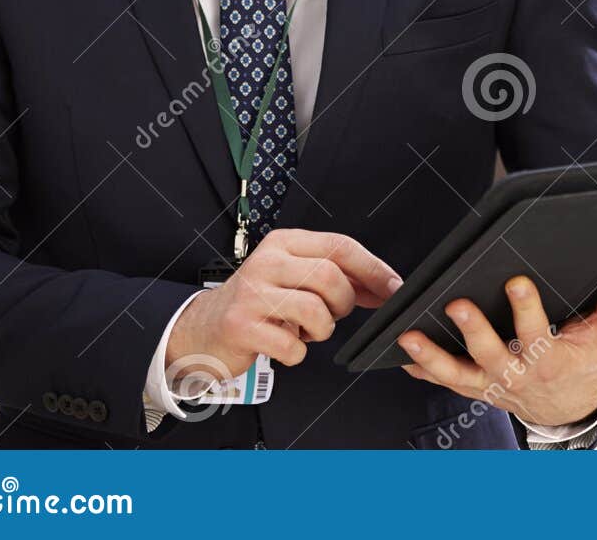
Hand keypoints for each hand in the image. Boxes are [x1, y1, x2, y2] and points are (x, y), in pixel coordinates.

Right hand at [166, 229, 401, 383]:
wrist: (202, 327)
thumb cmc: (257, 302)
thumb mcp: (294, 276)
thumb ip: (336, 275)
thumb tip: (384, 284)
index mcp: (284, 244)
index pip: (341, 246)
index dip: (373, 269)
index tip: (394, 287)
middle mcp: (267, 262)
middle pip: (331, 277)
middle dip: (344, 303)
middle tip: (335, 314)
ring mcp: (252, 294)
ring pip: (315, 310)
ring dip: (322, 329)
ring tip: (307, 330)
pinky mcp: (241, 326)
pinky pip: (292, 345)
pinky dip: (298, 352)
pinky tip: (286, 343)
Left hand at [399, 261, 596, 426]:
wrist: (569, 405)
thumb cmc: (586, 359)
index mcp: (550, 357)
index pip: (536, 331)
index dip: (525, 308)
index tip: (515, 281)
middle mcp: (517, 373)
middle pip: (491, 354)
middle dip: (473, 330)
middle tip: (456, 304)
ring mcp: (493, 384)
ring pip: (458, 374)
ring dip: (432, 356)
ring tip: (408, 336)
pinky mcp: (477, 388)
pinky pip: (447, 381)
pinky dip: (424, 369)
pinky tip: (403, 354)